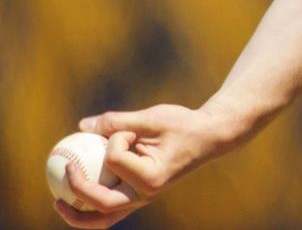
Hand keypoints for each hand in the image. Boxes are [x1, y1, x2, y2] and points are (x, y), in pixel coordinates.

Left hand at [55, 105, 239, 227]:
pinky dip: (92, 204)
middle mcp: (146, 193)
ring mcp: (143, 198)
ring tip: (58, 202)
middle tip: (64, 172)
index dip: (115, 137)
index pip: (115, 159)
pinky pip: (111, 207)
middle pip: (103, 204)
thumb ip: (117, 121)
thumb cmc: (183, 125)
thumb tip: (81, 126)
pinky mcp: (140, 195)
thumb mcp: (152, 118)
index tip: (130, 128)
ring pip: (105, 217)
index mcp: (152, 177)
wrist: (209, 138)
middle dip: (77, 192)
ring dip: (79, 215)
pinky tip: (74, 194)